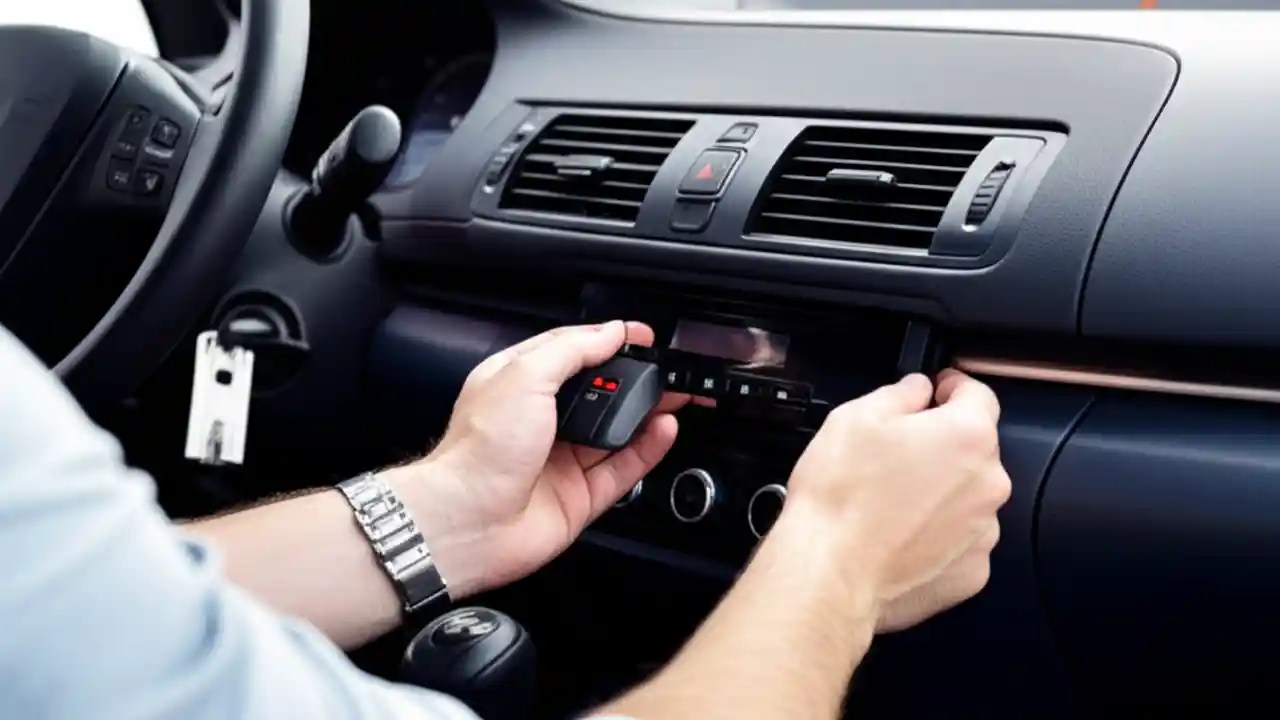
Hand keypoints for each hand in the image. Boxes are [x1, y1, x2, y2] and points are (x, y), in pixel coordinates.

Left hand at [384, 321, 687, 597]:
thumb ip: (571, 350)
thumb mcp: (524, 376)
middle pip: (601, 393)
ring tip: (677, 396)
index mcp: (520, 384)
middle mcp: (542, 422)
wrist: (466, 521)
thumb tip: (609, 332)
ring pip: (617, 432)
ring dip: (648, 414)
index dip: (608, 340)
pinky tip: (664, 431)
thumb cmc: (478, 450)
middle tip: (667, 370)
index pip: (573, 352)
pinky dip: (647, 451)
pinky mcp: (578, 497)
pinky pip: (622, 470)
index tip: (641, 336)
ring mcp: (561, 460)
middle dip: (636, 380)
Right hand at [777, 370, 1010, 632]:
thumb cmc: (840, 497)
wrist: (830, 575)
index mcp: (967, 436)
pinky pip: (961, 542)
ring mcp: (984, 533)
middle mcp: (988, 484)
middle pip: (975, 451)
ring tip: (891, 503)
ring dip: (941, 493)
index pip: (979, 395)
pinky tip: (899, 537)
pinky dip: (937, 536)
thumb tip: (917, 391)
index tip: (937, 392)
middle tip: (895, 456)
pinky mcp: (972, 573)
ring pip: (968, 498)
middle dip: (942, 447)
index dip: (953, 388)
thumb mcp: (854, 417)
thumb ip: (899, 394)